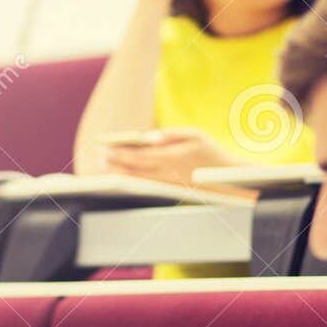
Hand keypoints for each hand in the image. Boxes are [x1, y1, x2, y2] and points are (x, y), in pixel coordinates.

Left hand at [104, 126, 234, 183]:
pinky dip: (132, 180)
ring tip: (105, 168)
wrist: (228, 179)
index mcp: (174, 158)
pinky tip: (123, 175)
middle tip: (97, 160)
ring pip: (139, 181)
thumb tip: (149, 137)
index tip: (104, 150)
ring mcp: (169, 186)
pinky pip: (147, 186)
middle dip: (115, 165)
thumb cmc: (210, 152)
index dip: (121, 154)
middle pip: (136, 171)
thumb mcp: (195, 135)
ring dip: (120, 174)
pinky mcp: (170, 192)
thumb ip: (171, 134)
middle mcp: (169, 174)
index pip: (141, 157)